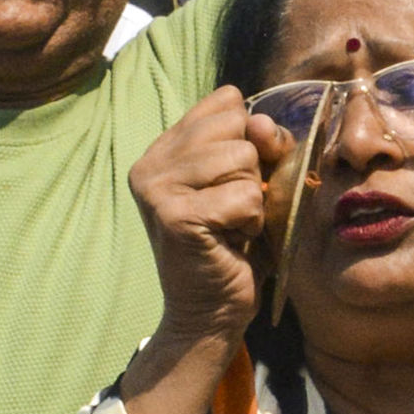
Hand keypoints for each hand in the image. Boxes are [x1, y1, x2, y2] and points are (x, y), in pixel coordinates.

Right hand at [127, 84, 289, 349]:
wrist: (210, 312)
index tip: (241, 176)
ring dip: (254, 197)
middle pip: (237, 125)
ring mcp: (158, 188)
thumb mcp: (253, 182)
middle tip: (234, 209)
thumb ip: (260, 144)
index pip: (227, 101)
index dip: (252, 134)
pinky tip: (232, 240)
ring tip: (232, 225)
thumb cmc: (234, 246)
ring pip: (243, 158)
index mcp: (164, 148)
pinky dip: (253, 221)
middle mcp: (151, 163)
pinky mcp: (175, 216)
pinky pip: (245, 196)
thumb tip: (262, 124)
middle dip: (254, 168)